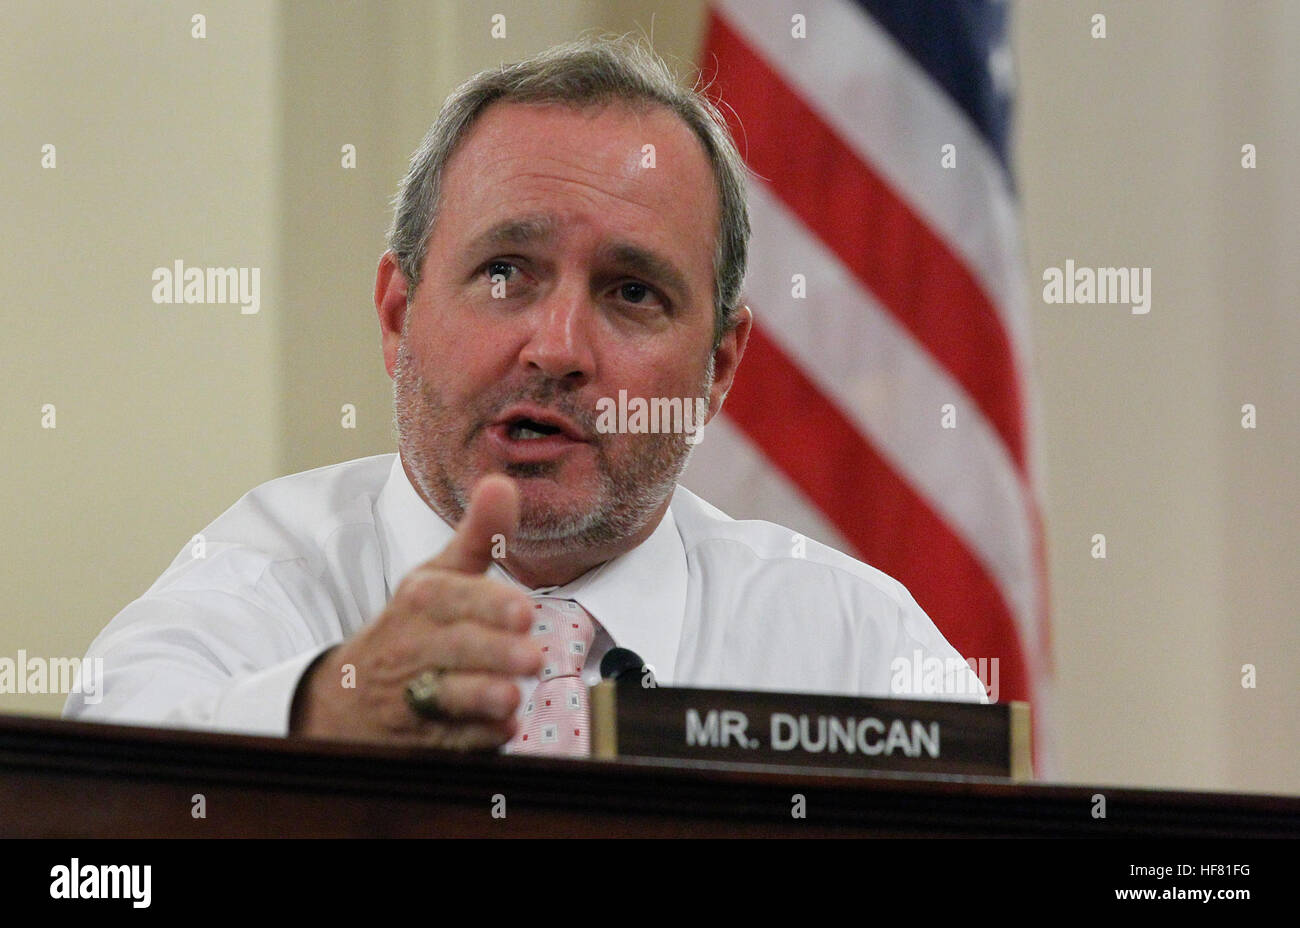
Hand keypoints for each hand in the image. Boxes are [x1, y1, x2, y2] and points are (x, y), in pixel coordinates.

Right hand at [290, 474, 541, 748]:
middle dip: (491, 652)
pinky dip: (472, 740)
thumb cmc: (413, 627)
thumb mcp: (440, 577)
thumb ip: (478, 535)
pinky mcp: (418, 740)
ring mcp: (410, 695)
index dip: (484, 605)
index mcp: (420, 600)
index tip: (523, 611)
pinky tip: (501, 733)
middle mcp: (410, 646)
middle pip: (449, 648)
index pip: (447, 597)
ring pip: (443, 696)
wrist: (346, 699)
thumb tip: (503, 482)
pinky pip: (443, 743)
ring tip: (514, 698)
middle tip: (533, 656)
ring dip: (480, 697)